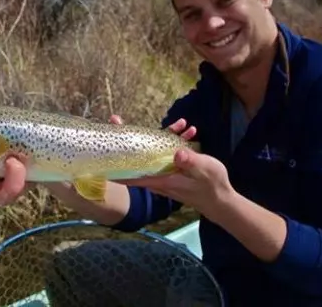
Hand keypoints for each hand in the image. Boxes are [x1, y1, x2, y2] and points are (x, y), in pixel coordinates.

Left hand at [117, 119, 234, 220]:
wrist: (220, 201)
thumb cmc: (212, 187)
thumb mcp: (205, 171)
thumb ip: (191, 162)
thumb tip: (176, 153)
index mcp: (162, 180)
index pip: (131, 174)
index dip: (115, 163)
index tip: (101, 151)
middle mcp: (159, 177)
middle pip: (136, 158)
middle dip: (128, 139)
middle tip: (116, 120)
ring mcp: (166, 172)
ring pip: (153, 152)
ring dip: (162, 135)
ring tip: (181, 122)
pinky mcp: (174, 169)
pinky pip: (168, 153)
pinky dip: (175, 142)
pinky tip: (189, 132)